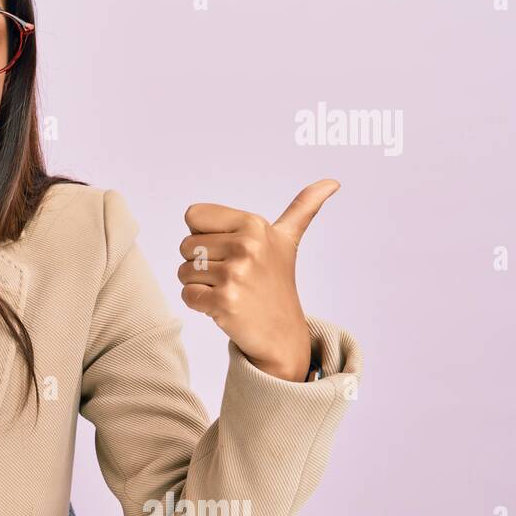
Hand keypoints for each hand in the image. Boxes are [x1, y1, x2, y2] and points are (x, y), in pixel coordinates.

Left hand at [176, 180, 339, 381]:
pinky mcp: (224, 301)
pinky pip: (187, 295)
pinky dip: (199, 304)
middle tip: (232, 276)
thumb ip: (303, 208)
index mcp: (254, 224)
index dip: (204, 235)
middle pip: (185, 245)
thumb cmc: (275, 282)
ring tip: (230, 290)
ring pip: (183, 271)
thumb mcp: (287, 240)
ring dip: (200, 285)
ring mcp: (236, 274)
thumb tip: (332, 181)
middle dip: (201, 263)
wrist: (282, 333)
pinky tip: (223, 306)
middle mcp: (247, 246)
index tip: (229, 249)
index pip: (193, 216)